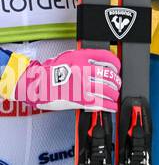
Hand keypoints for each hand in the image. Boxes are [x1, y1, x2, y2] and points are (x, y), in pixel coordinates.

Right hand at [4, 49, 120, 112]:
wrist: (36, 85)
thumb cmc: (50, 72)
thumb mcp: (69, 57)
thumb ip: (86, 59)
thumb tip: (102, 65)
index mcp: (81, 57)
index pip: (107, 58)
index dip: (116, 64)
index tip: (117, 69)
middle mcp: (83, 70)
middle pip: (109, 76)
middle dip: (116, 82)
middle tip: (117, 85)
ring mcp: (82, 85)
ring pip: (107, 90)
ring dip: (114, 94)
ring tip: (114, 96)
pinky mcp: (79, 99)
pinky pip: (101, 103)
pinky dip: (110, 105)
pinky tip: (112, 106)